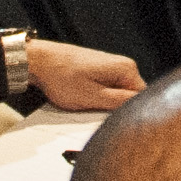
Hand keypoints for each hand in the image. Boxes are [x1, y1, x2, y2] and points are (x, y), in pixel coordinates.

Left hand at [26, 38, 145, 110]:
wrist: (39, 61)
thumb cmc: (61, 76)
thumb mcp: (92, 97)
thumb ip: (118, 102)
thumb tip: (139, 107)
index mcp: (126, 69)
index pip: (141, 98)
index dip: (129, 112)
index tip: (114, 120)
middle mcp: (122, 65)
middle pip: (130, 96)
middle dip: (116, 107)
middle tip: (97, 112)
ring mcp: (110, 66)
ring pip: (117, 93)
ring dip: (105, 102)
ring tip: (86, 102)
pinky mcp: (100, 70)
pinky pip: (106, 89)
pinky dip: (97, 96)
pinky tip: (83, 97)